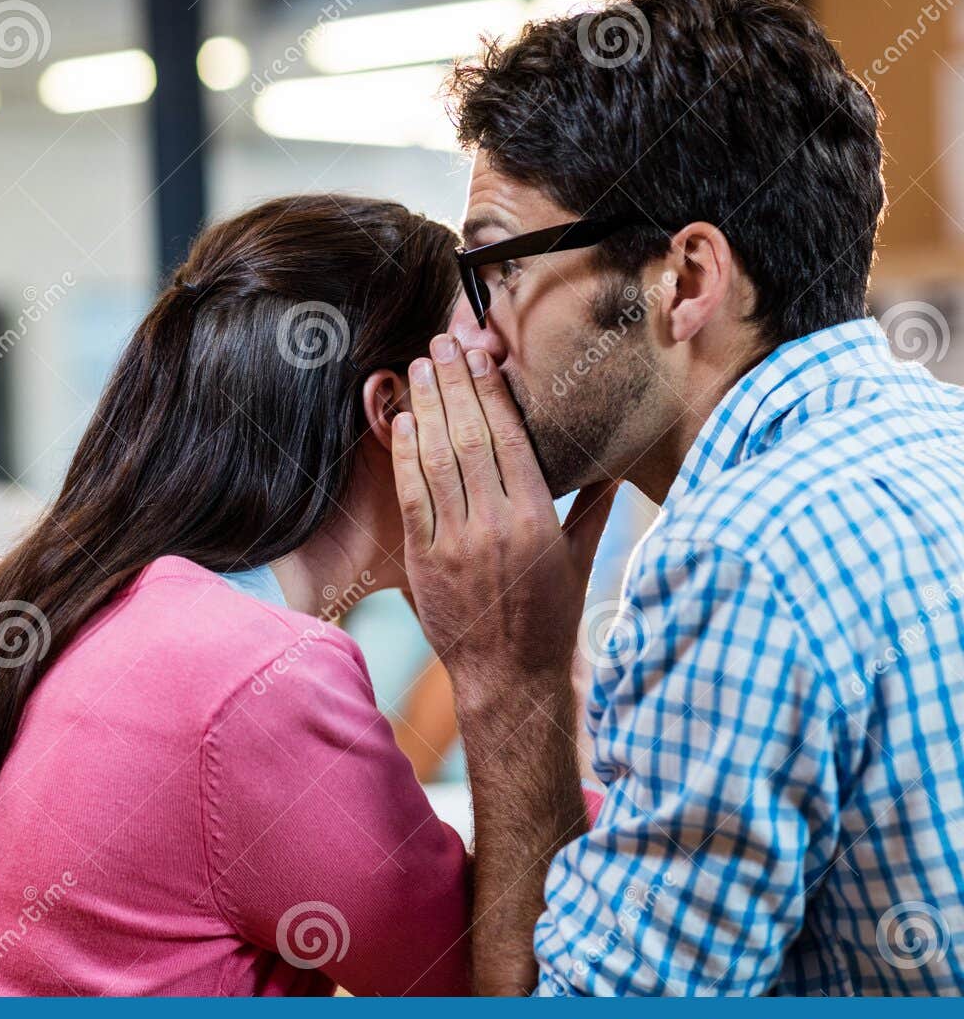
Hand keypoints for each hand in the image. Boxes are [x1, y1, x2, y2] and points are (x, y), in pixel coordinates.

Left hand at [391, 334, 615, 717]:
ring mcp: (456, 541)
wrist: (509, 676)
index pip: (511, 437)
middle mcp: (496, 523)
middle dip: (456, 383)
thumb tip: (615, 466)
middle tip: (443, 343)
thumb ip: (593, 507)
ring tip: (421, 367)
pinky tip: (403, 420)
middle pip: (471, 436)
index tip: (481, 354)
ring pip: (437, 457)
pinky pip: (411, 494)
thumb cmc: (550, 618)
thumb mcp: (580, 559)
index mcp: (537, 518)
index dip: (492, 390)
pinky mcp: (424, 558)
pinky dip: (404, 453)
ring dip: (427, 406)